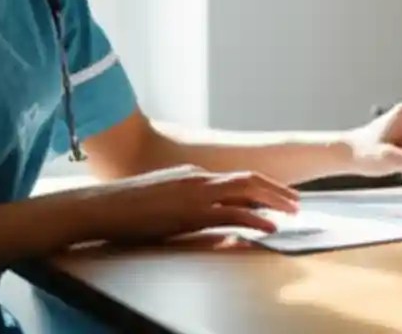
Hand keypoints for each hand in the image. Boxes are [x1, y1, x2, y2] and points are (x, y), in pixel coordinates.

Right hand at [66, 165, 300, 243]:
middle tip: (297, 201)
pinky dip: (255, 219)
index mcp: (194, 173)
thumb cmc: (127, 206)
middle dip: (277, 190)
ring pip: (247, 191)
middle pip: (249, 179)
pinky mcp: (192, 212)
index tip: (278, 195)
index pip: (236, 178)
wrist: (104, 206)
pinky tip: (269, 227)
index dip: (261, 186)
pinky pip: (233, 214)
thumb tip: (205, 212)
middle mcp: (200, 178)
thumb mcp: (164, 195)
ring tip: (291, 212)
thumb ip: (187, 199)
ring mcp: (197, 194)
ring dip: (274, 201)